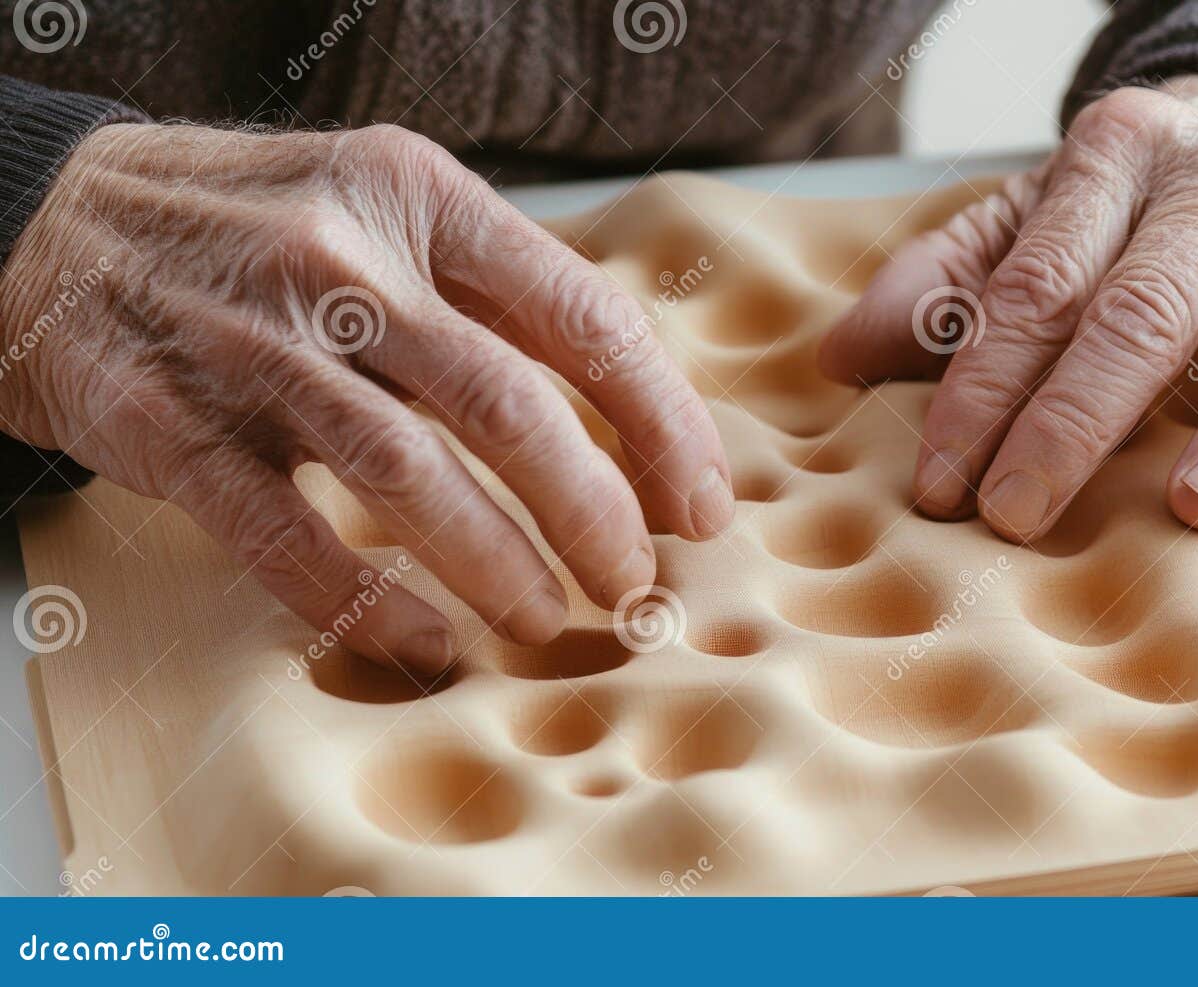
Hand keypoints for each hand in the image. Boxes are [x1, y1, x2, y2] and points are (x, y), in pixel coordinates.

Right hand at [0, 123, 732, 672]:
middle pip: (508, 406)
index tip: (701, 503)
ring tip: (548, 619)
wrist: (49, 222)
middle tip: (634, 581)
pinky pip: (285, 533)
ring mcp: (251, 343)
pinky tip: (431, 640)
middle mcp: (343, 259)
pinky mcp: (170, 424)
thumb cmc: (257, 228)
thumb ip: (494, 292)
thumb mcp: (385, 207)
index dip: (660, 424)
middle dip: (595, 512)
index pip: (581, 316)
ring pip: (408, 472)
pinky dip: (367, 601)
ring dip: (498, 563)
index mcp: (419, 196)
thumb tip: (634, 418)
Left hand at [820, 74, 1197, 540]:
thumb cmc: (1140, 204)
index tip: (940, 480)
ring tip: (1195, 507)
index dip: (981, 386)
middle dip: (1072, 421)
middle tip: (1017, 513)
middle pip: (1145, 311)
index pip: (1039, 285)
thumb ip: (942, 283)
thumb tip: (838, 360)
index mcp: (1122, 153)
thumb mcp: (1035, 218)